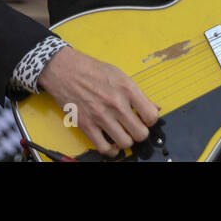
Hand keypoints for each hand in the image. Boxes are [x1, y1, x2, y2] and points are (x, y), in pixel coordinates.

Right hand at [38, 46, 159, 157]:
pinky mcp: (87, 126)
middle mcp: (116, 104)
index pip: (151, 116)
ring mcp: (101, 116)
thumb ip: (138, 94)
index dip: (151, 120)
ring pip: (125, 143)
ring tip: (123, 134)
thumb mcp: (120, 75)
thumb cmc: (92, 70)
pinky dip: (111, 150)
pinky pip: (104, 148)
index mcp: (127, 89)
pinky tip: (111, 143)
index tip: (146, 119)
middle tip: (135, 128)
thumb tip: (155, 108)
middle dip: (140, 132)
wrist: (66, 70)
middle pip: (140, 133)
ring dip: (126, 141)